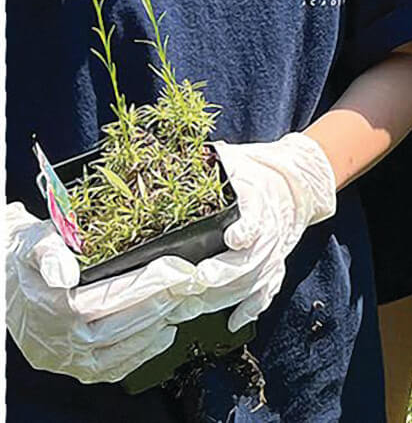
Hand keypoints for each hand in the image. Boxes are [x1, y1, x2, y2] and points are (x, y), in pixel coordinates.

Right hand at [5, 201, 197, 382]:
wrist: (5, 278)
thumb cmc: (22, 255)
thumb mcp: (31, 241)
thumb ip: (47, 251)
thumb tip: (65, 272)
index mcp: (51, 307)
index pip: (109, 297)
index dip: (148, 283)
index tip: (179, 268)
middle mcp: (59, 339)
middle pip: (120, 326)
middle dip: (162, 302)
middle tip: (193, 284)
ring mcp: (65, 357)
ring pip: (120, 350)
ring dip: (157, 327)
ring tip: (185, 303)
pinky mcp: (72, 366)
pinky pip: (111, 369)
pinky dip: (141, 353)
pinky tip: (165, 333)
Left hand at [182, 134, 336, 332]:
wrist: (300, 178)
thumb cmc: (258, 168)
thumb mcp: (234, 159)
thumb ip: (211, 163)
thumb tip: (175, 161)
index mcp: (261, 200)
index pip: (257, 219)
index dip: (247, 230)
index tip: (232, 239)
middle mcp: (272, 230)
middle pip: (251, 260)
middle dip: (222, 275)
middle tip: (192, 284)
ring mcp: (275, 250)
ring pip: (254, 280)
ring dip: (226, 296)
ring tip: (193, 306)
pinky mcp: (277, 263)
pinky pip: (268, 290)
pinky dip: (252, 308)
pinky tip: (234, 322)